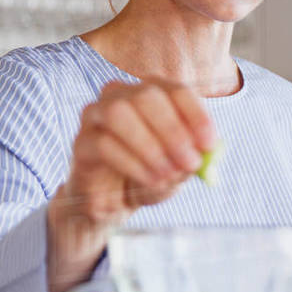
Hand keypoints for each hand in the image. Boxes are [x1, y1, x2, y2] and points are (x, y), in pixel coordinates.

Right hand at [47, 78, 215, 291]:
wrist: (115, 201)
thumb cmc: (152, 175)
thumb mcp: (179, 170)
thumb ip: (193, 160)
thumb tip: (205, 152)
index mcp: (154, 93)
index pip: (177, 90)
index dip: (196, 115)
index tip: (209, 144)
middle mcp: (123, 94)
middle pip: (147, 96)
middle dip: (173, 131)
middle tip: (189, 162)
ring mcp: (97, 114)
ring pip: (119, 113)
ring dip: (149, 146)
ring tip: (167, 174)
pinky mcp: (81, 141)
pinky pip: (104, 144)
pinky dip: (133, 164)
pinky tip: (149, 180)